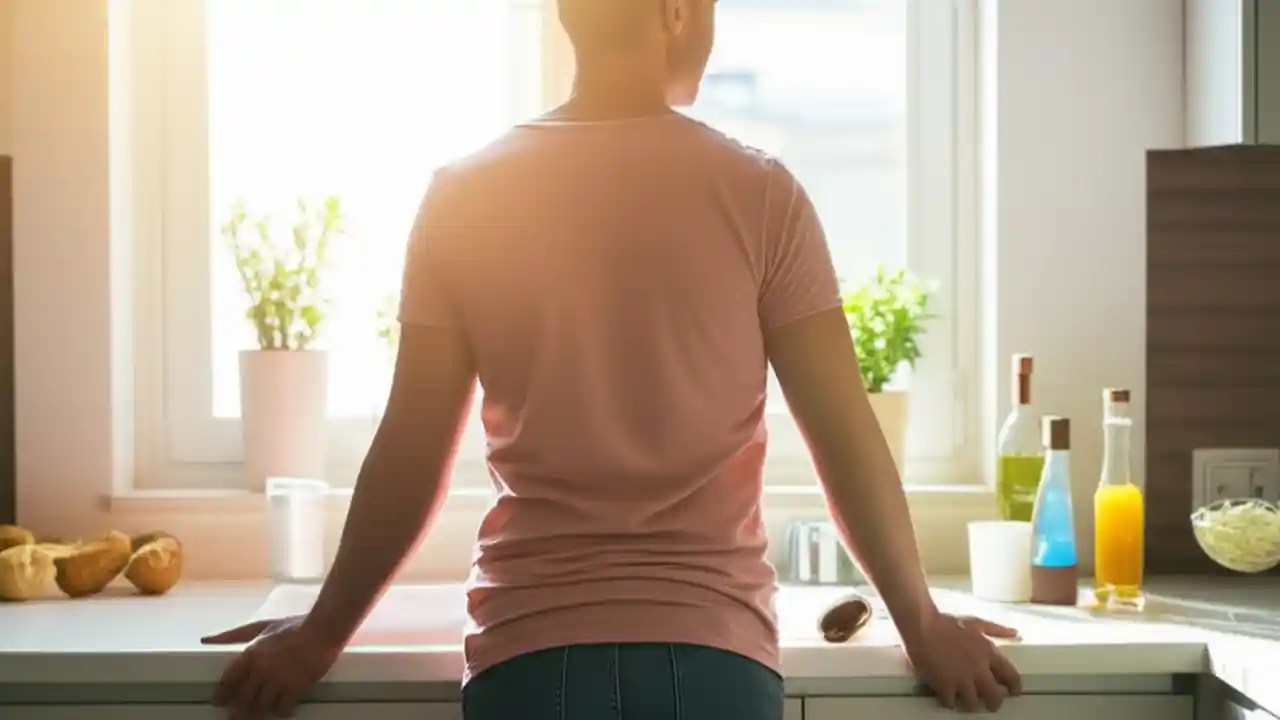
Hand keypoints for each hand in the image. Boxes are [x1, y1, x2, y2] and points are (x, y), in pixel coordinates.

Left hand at [202, 615, 343, 718]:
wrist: (324, 628)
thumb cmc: (294, 625)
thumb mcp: (262, 626)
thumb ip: (234, 634)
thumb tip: (206, 639)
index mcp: (251, 653)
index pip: (229, 680)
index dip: (222, 694)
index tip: (219, 702)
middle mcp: (261, 670)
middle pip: (243, 699)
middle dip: (238, 711)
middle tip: (236, 717)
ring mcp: (278, 680)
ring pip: (261, 707)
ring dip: (259, 712)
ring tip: (258, 714)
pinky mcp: (296, 687)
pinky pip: (283, 708)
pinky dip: (282, 711)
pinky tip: (282, 710)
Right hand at [901, 612, 1021, 712]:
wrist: (922, 626)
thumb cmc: (948, 622)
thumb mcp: (976, 623)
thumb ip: (996, 630)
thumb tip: (1014, 633)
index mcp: (989, 654)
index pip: (1011, 677)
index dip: (1014, 688)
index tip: (1012, 692)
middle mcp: (979, 670)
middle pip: (994, 697)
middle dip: (994, 703)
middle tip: (990, 704)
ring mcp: (961, 680)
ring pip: (973, 704)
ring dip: (970, 704)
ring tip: (967, 701)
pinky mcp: (944, 686)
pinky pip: (951, 703)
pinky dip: (950, 701)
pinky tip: (947, 697)